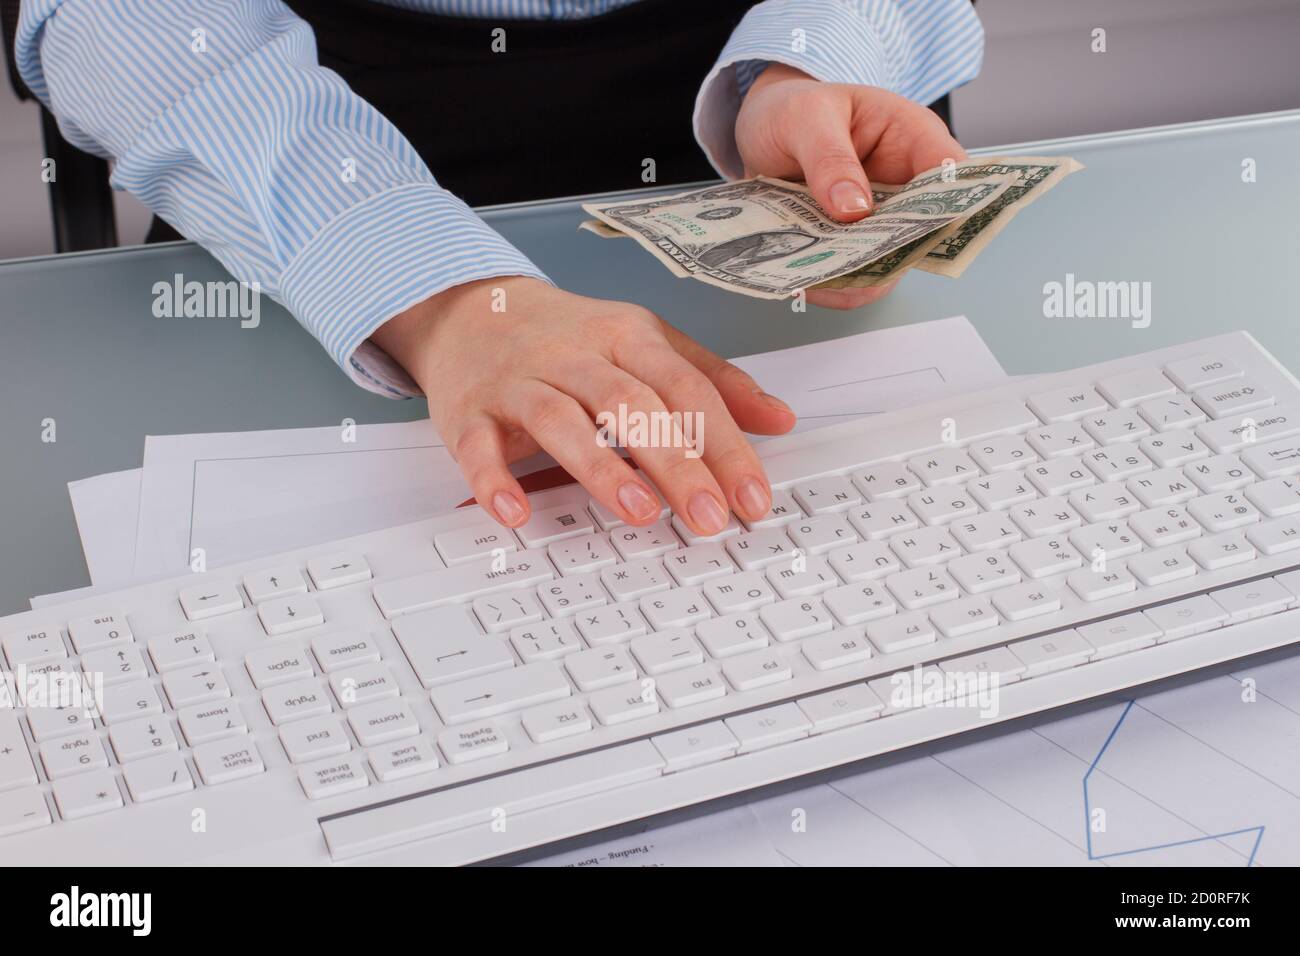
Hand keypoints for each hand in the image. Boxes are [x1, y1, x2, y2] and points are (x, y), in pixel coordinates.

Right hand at [371, 276, 796, 533]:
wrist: (470, 308)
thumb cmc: (570, 338)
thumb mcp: (646, 342)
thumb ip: (712, 380)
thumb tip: (779, 419)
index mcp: (627, 336)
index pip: (686, 388)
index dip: (724, 443)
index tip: (752, 496)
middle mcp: (575, 354)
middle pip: (631, 404)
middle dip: (676, 463)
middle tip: (709, 516)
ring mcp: (519, 381)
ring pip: (561, 419)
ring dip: (601, 467)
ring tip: (640, 511)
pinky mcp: (468, 410)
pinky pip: (478, 445)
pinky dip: (494, 480)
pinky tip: (516, 513)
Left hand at [735, 64, 966, 308]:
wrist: (760, 127)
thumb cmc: (793, 109)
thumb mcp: (805, 117)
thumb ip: (829, 158)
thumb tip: (854, 209)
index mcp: (912, 138)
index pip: (951, 174)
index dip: (946, 205)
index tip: (913, 231)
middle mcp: (904, 186)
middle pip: (923, 233)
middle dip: (888, 253)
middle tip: (844, 262)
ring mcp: (879, 222)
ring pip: (888, 267)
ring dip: (852, 277)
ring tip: (810, 276)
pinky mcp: (851, 248)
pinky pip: (852, 280)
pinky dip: (828, 285)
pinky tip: (800, 280)